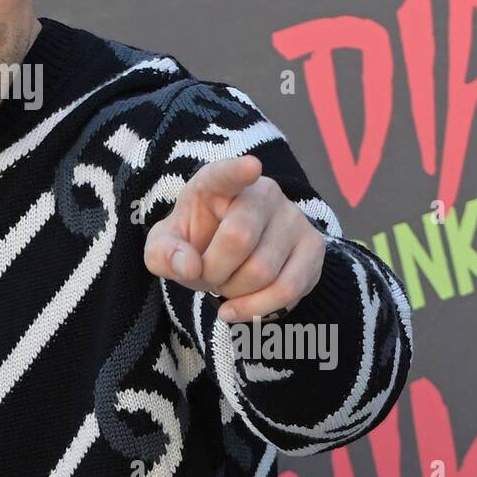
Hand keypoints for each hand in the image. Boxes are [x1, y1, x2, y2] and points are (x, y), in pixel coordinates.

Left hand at [143, 155, 325, 322]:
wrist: (232, 258)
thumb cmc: (196, 243)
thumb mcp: (167, 246)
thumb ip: (163, 253)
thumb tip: (188, 266)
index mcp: (218, 182)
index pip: (227, 174)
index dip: (238, 171)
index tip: (251, 166)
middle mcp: (262, 192)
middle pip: (239, 239)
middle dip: (213, 271)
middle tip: (207, 274)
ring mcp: (292, 217)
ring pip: (263, 270)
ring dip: (234, 291)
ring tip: (226, 283)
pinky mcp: (312, 247)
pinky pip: (288, 288)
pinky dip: (257, 308)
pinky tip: (236, 310)